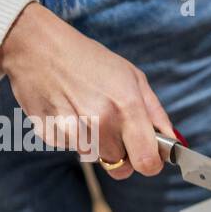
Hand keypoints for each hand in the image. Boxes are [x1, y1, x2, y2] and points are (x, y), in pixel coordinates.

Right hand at [0, 3, 173, 178]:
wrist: (38, 45)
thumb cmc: (89, 59)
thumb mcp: (132, 77)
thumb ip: (155, 112)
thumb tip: (172, 141)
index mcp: (127, 105)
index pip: (146, 162)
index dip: (150, 164)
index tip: (148, 158)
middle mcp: (101, 119)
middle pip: (120, 166)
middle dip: (121, 153)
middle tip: (113, 128)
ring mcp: (73, 128)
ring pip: (95, 159)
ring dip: (95, 144)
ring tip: (87, 114)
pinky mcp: (49, 132)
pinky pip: (70, 149)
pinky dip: (71, 137)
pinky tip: (67, 112)